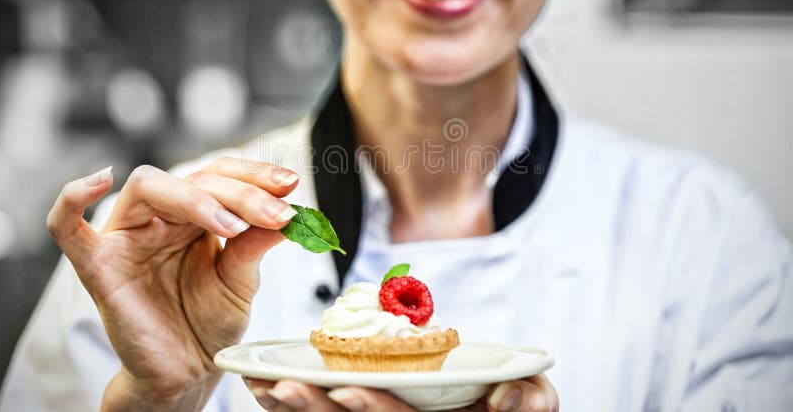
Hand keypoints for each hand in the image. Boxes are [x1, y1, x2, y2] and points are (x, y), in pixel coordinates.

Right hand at [46, 159, 299, 410]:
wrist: (187, 373)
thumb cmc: (209, 323)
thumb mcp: (241, 280)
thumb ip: (255, 243)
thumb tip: (288, 210)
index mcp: (194, 215)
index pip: (220, 175)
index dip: (254, 175)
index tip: (291, 184)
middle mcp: (160, 217)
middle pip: (194, 178)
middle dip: (241, 193)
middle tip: (278, 214)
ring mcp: (127, 237)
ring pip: (149, 187)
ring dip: (196, 198)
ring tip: (233, 226)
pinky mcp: (98, 266)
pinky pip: (67, 227)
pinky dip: (72, 199)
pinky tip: (100, 180)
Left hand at [243, 375, 558, 410]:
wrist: (487, 410)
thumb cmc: (511, 404)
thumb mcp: (534, 400)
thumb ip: (533, 399)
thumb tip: (509, 401)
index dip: (372, 410)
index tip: (346, 388)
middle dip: (315, 411)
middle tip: (283, 386)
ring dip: (293, 409)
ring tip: (261, 385)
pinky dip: (286, 405)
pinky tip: (258, 385)